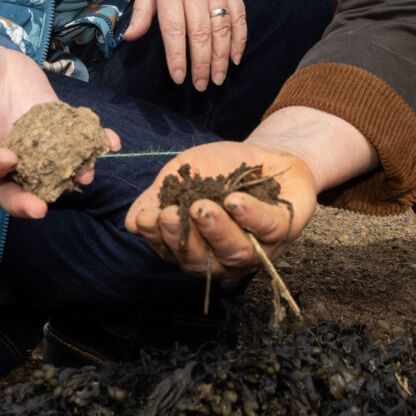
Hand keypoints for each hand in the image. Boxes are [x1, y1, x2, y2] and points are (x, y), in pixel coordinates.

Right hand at [0, 36, 117, 219]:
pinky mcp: (58, 127)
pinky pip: (76, 141)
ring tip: (86, 173)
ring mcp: (34, 143)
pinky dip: (95, 143)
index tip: (7, 160)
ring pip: (50, 171)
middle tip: (41, 208)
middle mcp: (5, 150)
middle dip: (26, 201)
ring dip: (70, 176)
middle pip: (12, 187)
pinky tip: (110, 141)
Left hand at [124, 0, 242, 90]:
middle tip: (201, 86)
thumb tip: (129, 37)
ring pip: (222, 29)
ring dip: (222, 58)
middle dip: (202, 64)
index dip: (178, 56)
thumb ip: (143, 10)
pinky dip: (239, 40)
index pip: (174, 29)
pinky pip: (239, 18)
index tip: (178, 77)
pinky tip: (235, 58)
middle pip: (201, 34)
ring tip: (218, 79)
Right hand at [124, 139, 317, 283]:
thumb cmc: (220, 169)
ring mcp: (255, 248)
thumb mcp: (183, 174)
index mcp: (196, 246)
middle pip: (200, 261)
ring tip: (202, 208)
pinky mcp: (282, 230)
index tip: (147, 218)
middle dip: (183, 238)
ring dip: (216, 230)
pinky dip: (250, 216)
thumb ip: (159, 196)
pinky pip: (267, 229)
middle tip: (171, 215)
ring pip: (234, 251)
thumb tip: (133, 223)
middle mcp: (223, 256)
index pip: (171, 251)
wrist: (266, 154)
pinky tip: (234, 201)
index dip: (157, 237)